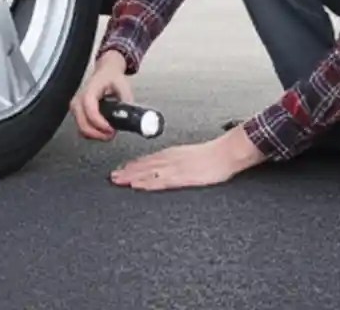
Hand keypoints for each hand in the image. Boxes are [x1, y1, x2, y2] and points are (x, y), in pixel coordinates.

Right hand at [69, 51, 133, 140]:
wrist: (105, 72)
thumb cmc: (112, 78)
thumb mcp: (123, 86)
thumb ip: (127, 102)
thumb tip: (131, 117)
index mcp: (90, 90)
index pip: (90, 109)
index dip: (99, 123)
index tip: (111, 129)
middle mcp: (79, 99)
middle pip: (83, 123)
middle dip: (98, 133)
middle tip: (112, 134)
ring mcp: (77, 107)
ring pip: (81, 128)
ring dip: (95, 135)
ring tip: (109, 133)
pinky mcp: (78, 113)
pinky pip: (82, 128)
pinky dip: (92, 134)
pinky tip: (102, 131)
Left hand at [109, 124, 266, 190]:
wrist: (227, 153)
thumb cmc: (213, 155)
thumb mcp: (191, 156)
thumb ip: (178, 160)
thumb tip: (168, 167)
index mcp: (172, 154)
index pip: (148, 160)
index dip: (132, 165)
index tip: (120, 169)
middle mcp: (170, 159)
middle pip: (144, 166)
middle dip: (127, 171)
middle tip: (112, 177)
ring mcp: (176, 168)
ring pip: (148, 172)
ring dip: (131, 176)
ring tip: (118, 180)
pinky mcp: (183, 177)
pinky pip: (161, 181)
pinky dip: (148, 183)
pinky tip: (138, 186)